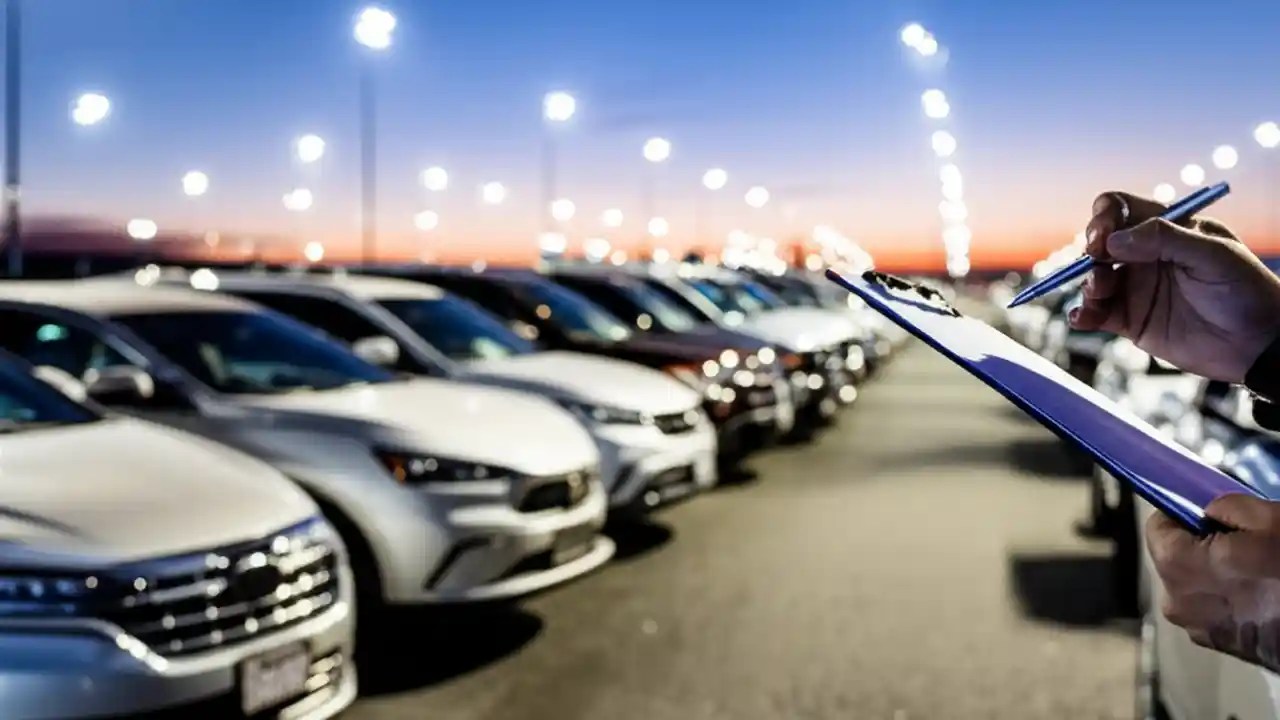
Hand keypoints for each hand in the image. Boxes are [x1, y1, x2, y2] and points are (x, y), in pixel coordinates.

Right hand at [1071, 191, 1279, 381]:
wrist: (1258, 345)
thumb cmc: (1246, 291)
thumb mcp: (1213, 255)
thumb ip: (1165, 239)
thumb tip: (1114, 240)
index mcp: (1167, 230)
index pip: (1123, 209)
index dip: (1105, 216)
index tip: (1102, 235)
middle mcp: (1146, 256)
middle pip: (1099, 242)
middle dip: (1090, 249)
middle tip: (1096, 260)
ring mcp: (1136, 288)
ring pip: (1094, 277)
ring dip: (1087, 282)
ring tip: (1098, 293)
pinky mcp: (1131, 320)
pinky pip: (1096, 313)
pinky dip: (1082, 314)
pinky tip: (1082, 317)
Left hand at [1147, 494, 1279, 672]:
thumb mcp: (1270, 519)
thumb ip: (1226, 506)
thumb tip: (1208, 510)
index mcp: (1176, 566)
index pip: (1158, 527)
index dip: (1183, 515)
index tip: (1211, 514)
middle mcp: (1176, 601)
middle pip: (1176, 558)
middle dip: (1201, 545)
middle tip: (1241, 541)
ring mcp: (1198, 628)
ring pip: (1195, 584)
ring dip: (1215, 573)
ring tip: (1253, 569)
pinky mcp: (1220, 645)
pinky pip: (1213, 608)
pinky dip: (1227, 598)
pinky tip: (1258, 593)